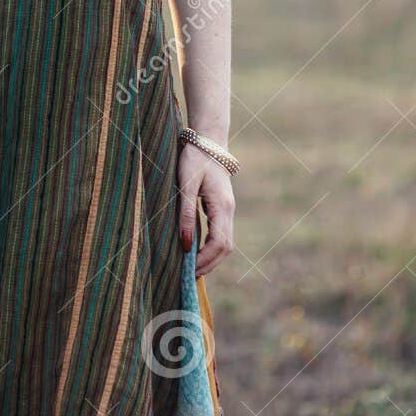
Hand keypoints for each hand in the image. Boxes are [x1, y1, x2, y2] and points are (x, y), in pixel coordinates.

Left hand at [176, 142, 234, 275]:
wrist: (208, 140)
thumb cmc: (194, 159)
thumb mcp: (185, 185)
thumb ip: (186, 214)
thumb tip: (186, 245)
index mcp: (222, 206)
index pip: (219, 243)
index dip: (204, 260)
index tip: (187, 270)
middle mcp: (229, 210)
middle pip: (225, 248)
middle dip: (209, 264)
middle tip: (188, 275)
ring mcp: (228, 209)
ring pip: (225, 242)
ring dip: (211, 258)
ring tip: (191, 268)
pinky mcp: (223, 207)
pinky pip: (221, 234)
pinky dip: (211, 247)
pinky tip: (196, 251)